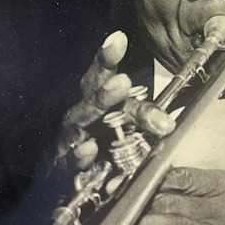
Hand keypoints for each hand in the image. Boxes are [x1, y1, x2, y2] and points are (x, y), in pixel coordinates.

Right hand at [55, 31, 174, 173]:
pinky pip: (72, 162)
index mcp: (94, 104)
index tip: (118, 38)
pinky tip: (89, 149)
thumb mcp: (117, 128)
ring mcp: (70, 141)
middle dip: (107, 89)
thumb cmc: (94, 149)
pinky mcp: (64, 169)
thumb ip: (139, 114)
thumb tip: (166, 114)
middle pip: (93, 98)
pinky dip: (80, 156)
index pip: (100, 77)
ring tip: (113, 94)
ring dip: (97, 107)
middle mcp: (80, 118)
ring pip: (82, 122)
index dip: (106, 58)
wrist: (58, 186)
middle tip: (123, 80)